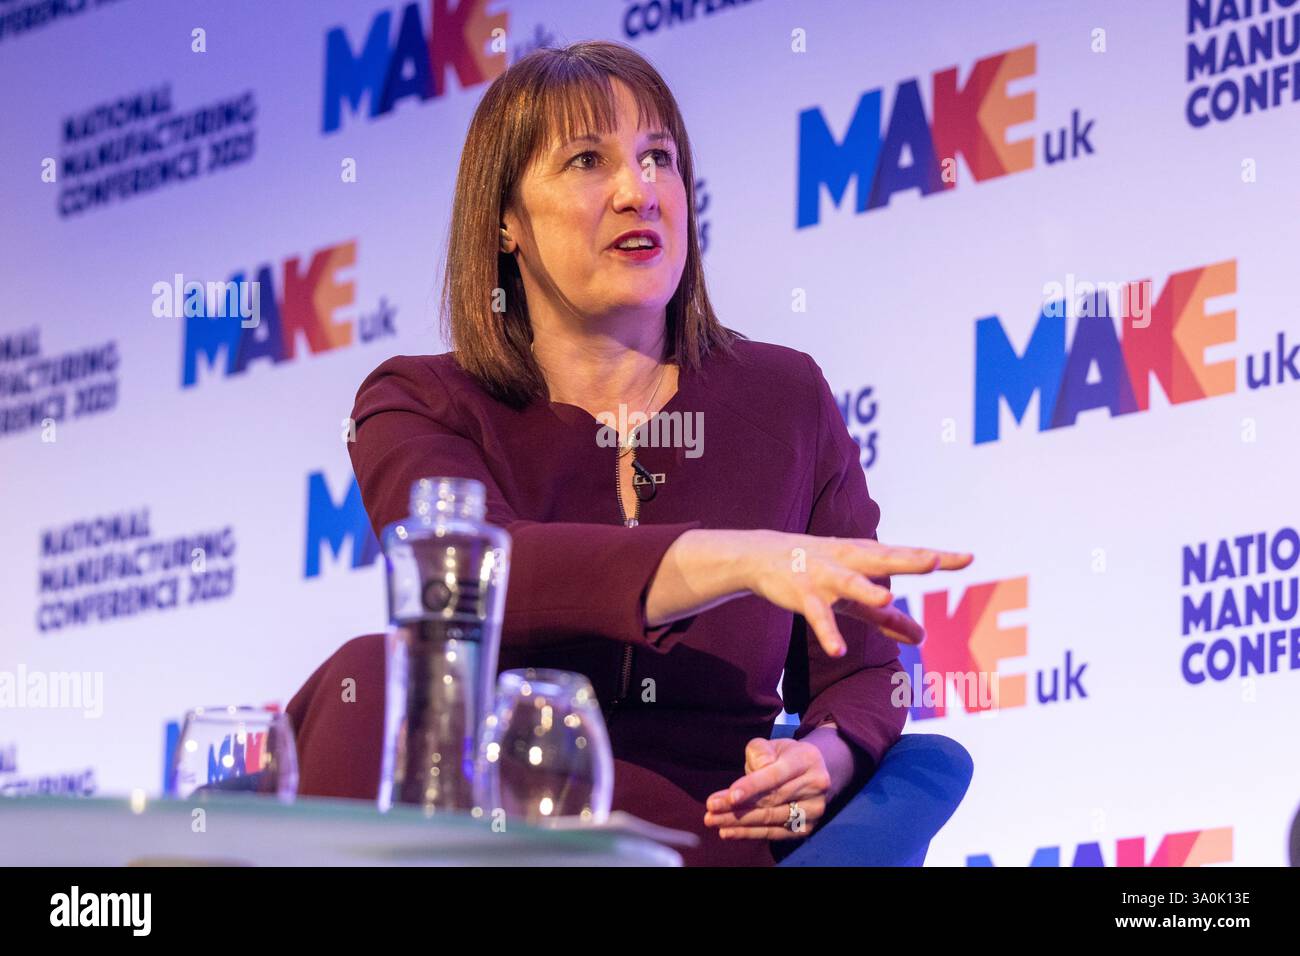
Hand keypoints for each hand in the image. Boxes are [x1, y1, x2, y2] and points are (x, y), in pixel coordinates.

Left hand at [704, 737, 830, 839]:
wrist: (813, 772)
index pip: (776, 775)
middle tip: (711, 808)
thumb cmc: (784, 756)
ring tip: (713, 820)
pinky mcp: (806, 827)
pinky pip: (773, 833)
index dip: (752, 786)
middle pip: (770, 800)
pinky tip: (728, 831)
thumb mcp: (772, 745)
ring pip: (770, 819)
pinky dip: (748, 833)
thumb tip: (756, 770)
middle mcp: (815, 785)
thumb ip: (760, 752)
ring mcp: (814, 810)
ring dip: (738, 822)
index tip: (730, 796)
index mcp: (806, 759)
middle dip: (737, 806)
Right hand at [743, 530, 972, 657]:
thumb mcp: (856, 596)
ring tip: (886, 598)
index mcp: (867, 556)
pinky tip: (839, 651)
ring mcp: (826, 577)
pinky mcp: (803, 595)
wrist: (764, 556)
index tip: (969, 557)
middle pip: (883, 560)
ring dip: (865, 589)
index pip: (907, 555)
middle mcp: (850, 561)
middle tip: (933, 560)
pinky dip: (828, 633)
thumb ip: (889, 617)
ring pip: (849, 583)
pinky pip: (818, 616)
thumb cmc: (820, 572)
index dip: (938, 557)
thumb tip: (923, 639)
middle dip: (907, 560)